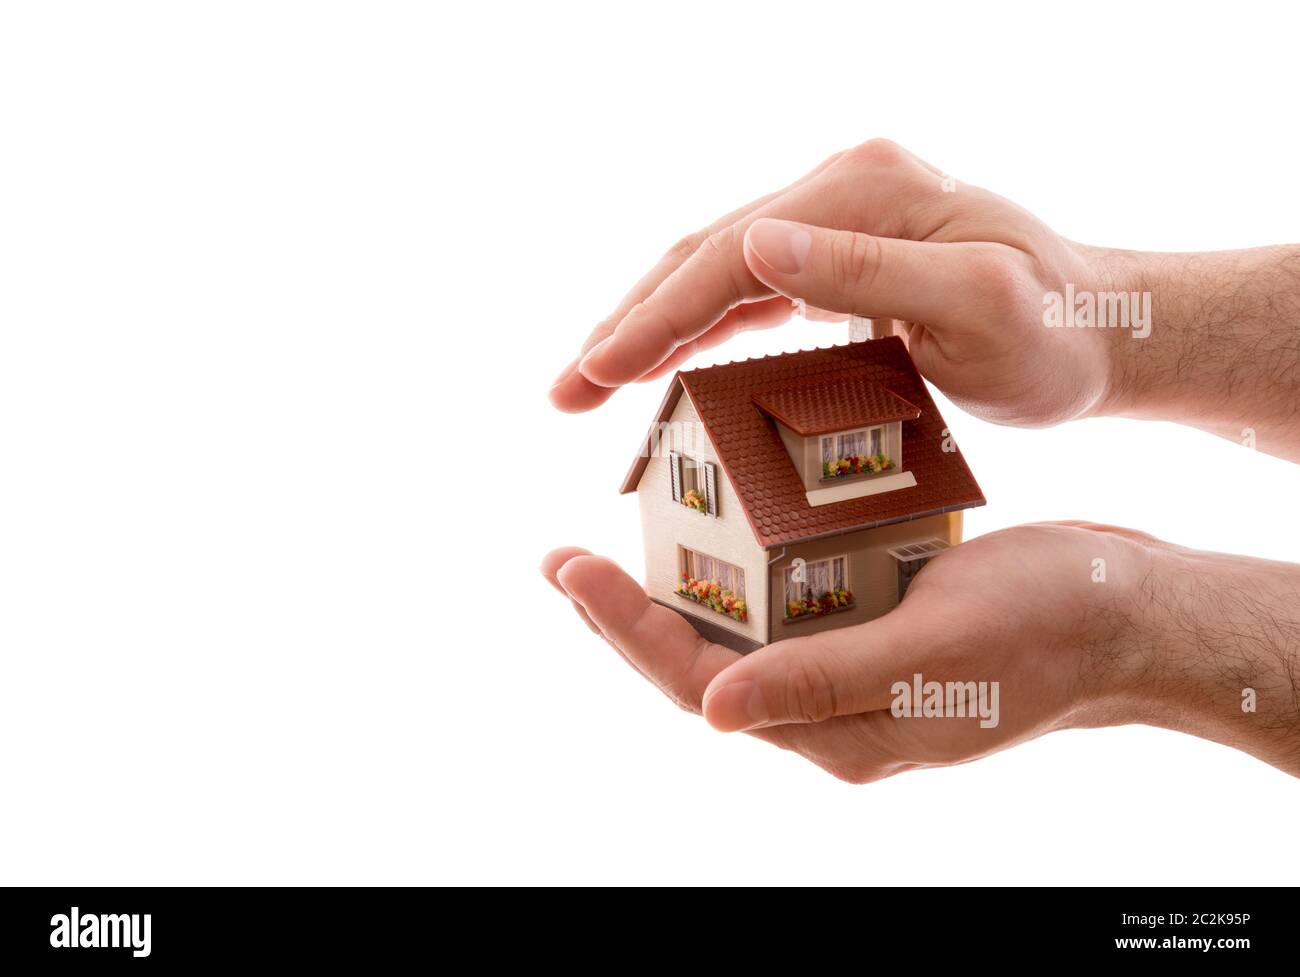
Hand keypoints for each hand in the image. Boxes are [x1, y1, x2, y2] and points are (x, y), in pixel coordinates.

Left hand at [542, 525, 1299, 781]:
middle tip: (564, 561)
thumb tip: (710, 711)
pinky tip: (717, 528)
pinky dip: (743, 569)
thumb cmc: (1045, 630)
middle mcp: (832, 708)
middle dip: (629, 615)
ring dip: (679, 592)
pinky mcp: (873, 625)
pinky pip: (787, 602)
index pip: (701, 684)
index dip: (628, 630)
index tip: (570, 569)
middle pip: (703, 665)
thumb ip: (820, 681)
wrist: (1129, 610)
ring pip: (740, 634)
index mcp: (837, 732)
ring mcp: (851, 665)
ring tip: (619, 544)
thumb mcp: (932, 652)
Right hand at [550, 139, 1122, 426]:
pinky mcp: (838, 250)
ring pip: (713, 271)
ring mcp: (837, 215)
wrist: (1102, 329)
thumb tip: (758, 244)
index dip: (655, 317)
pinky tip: (657, 365)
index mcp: (865, 188)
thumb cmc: (1055, 333)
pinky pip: (746, 289)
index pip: (731, 255)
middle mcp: (841, 187)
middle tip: (562, 390)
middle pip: (703, 254)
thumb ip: (873, 271)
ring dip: (646, 326)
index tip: (595, 374)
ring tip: (587, 383)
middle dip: (626, 324)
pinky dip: (694, 328)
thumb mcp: (981, 305)